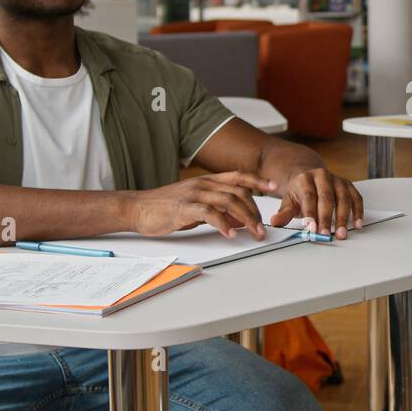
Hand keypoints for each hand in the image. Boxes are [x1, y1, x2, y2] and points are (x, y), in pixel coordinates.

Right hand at [129, 170, 277, 238]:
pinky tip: (230, 234)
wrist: (137, 208)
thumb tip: (237, 221)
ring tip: (254, 233)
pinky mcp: (184, 207)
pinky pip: (209, 213)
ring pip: (228, 202)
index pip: (238, 176)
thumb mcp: (195, 205)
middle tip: (262, 228)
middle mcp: (203, 184)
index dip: (258, 180)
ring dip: (245, 219)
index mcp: (207, 181)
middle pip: (238, 192)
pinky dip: (223, 224)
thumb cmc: (165, 207)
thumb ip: (216, 209)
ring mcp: (194, 194)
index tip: (274, 187)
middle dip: (254, 211)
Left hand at [271, 166, 363, 238]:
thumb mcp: (289, 202)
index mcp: (305, 179)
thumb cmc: (299, 193)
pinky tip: (356, 225)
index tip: (311, 228)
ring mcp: (337, 180)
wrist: (309, 179)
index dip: (311, 213)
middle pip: (327, 197)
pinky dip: (358, 212)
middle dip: (326, 218)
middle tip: (325, 234)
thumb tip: (275, 222)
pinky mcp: (348, 185)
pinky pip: (356, 198)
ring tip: (341, 233)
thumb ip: (284, 213)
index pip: (309, 196)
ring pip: (343, 198)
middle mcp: (322, 176)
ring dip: (343, 218)